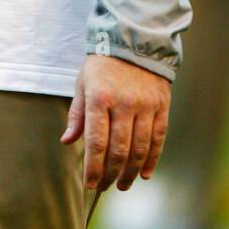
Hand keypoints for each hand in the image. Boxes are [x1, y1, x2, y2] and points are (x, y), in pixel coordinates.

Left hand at [61, 53, 170, 192]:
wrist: (134, 40)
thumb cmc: (103, 64)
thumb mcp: (83, 83)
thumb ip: (77, 114)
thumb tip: (67, 141)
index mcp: (100, 98)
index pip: (96, 142)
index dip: (93, 168)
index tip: (89, 184)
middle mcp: (124, 103)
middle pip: (119, 150)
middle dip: (110, 174)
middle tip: (104, 187)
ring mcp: (145, 105)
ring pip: (140, 148)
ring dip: (131, 172)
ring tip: (123, 185)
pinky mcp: (161, 106)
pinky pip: (158, 138)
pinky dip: (152, 159)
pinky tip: (144, 173)